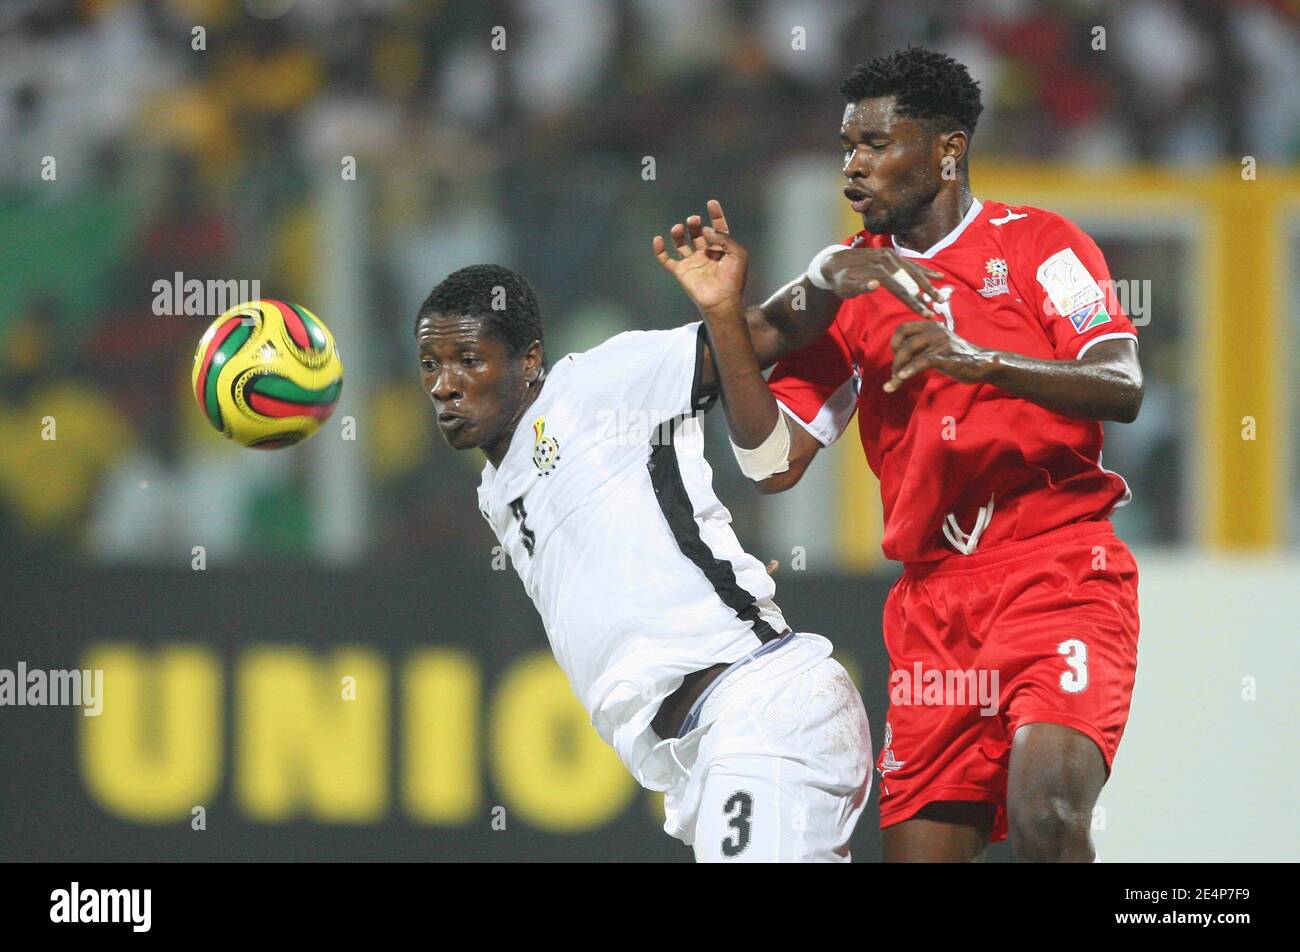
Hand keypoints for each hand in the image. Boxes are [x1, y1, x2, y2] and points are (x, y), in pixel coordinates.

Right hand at [653, 199, 747, 315]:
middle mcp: (706, 254)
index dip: (715, 215)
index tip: (711, 203)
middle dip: (694, 224)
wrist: (722, 301)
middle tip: (693, 220)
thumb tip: (706, 230)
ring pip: (681, 243)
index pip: (717, 228)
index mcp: (721, 249)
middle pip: (697, 233)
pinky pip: (666, 259)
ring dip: (678, 234)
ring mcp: (693, 263)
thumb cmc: (734, 280)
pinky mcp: (681, 272)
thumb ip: (724, 238)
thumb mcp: (738, 254)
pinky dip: (660, 250)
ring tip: (678, 228)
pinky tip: (658, 240)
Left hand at [820, 248, 945, 317]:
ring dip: (929, 283)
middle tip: (940, 304)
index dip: (914, 302)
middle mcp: (887, 260)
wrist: (835, 262)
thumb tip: (875, 284)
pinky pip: (912, 264)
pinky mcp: (892, 256)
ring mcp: (891, 256)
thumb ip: (859, 286)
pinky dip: (925, 270)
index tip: (926, 313)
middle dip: (927, 292)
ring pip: (915, 270)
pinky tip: (937, 276)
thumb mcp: (844, 286)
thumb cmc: (840, 280)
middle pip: (911, 278)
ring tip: (941, 296)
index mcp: (878, 270)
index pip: (901, 288)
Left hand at [884, 320, 995, 392]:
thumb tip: (899, 357)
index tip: (896, 356)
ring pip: (909, 350)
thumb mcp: (937, 346)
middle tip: (895, 372)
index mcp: (931, 326)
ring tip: (895, 380)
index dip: (894, 342)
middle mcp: (934, 330)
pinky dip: (909, 369)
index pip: (903, 328)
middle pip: (904, 340)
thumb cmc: (957, 357)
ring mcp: (939, 342)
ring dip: (898, 367)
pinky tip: (901, 378)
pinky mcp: (944, 356)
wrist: (982, 364)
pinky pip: (922, 361)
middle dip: (896, 358)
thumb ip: (922, 346)